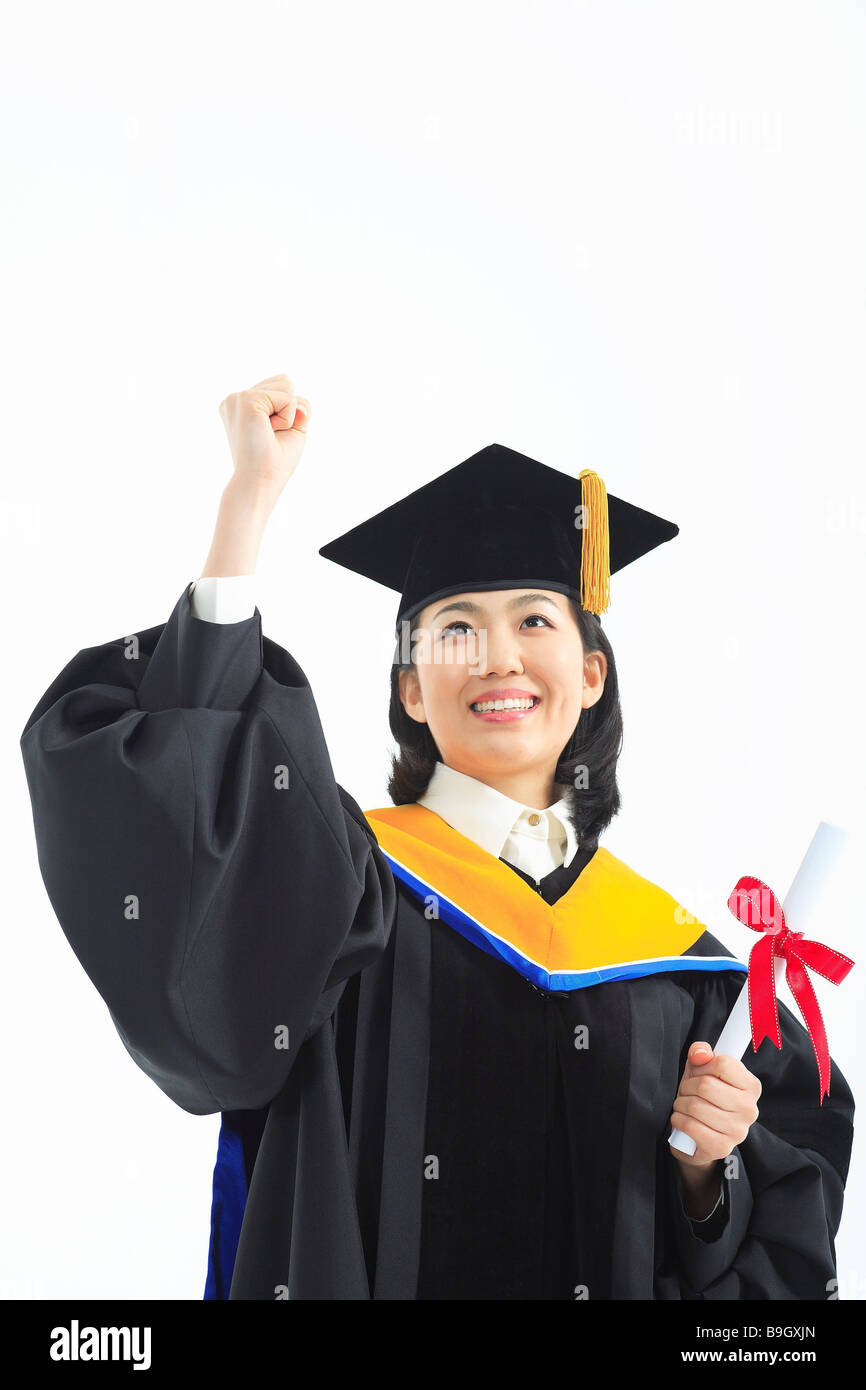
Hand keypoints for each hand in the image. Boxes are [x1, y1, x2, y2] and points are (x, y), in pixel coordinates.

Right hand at [218, 372, 310, 499]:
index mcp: (241, 405)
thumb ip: (297, 402)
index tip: (270, 435)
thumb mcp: (293, 426)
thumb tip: (292, 386)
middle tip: (271, 435)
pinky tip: (269, 431)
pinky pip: (287, 397)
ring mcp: (238, 398)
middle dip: (290, 410)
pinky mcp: (246, 400)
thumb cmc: (275, 462)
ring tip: (268, 433)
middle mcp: (235, 399)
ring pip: (286, 385)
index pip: (281, 387)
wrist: (259, 482)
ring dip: (288, 414)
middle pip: (285, 381)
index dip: (289, 412)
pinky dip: (287, 418)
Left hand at [669, 1040, 761, 1171]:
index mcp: (751, 1086)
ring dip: (681, 1104)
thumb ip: (701, 1052)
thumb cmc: (702, 1097)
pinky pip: (690, 1126)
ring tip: (685, 1107)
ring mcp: (738, 1131)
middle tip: (688, 1092)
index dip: (704, 1065)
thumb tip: (700, 1054)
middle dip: (688, 1086)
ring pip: (695, 1106)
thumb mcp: (701, 1069)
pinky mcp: (721, 1147)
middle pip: (706, 1085)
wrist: (697, 1136)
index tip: (700, 1072)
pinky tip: (682, 1120)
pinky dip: (679, 1120)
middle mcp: (749, 1109)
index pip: (724, 1063)